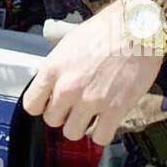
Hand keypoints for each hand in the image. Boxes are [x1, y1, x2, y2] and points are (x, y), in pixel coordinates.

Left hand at [21, 0, 165, 145]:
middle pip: (52, 121)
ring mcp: (90, 101)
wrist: (135, 29)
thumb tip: (51, 84)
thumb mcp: (68, 45)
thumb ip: (57, 69)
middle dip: (63, 115)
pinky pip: (100, 137)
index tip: (50, 104)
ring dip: (81, 126)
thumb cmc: (104, 31)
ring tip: (90, 114)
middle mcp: (67, 88)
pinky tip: (106, 120)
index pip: (31, 105)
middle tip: (74, 106)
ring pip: (73, 133)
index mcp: (52, 69)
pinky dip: (102, 133)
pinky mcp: (114, 110)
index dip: (42, 106)